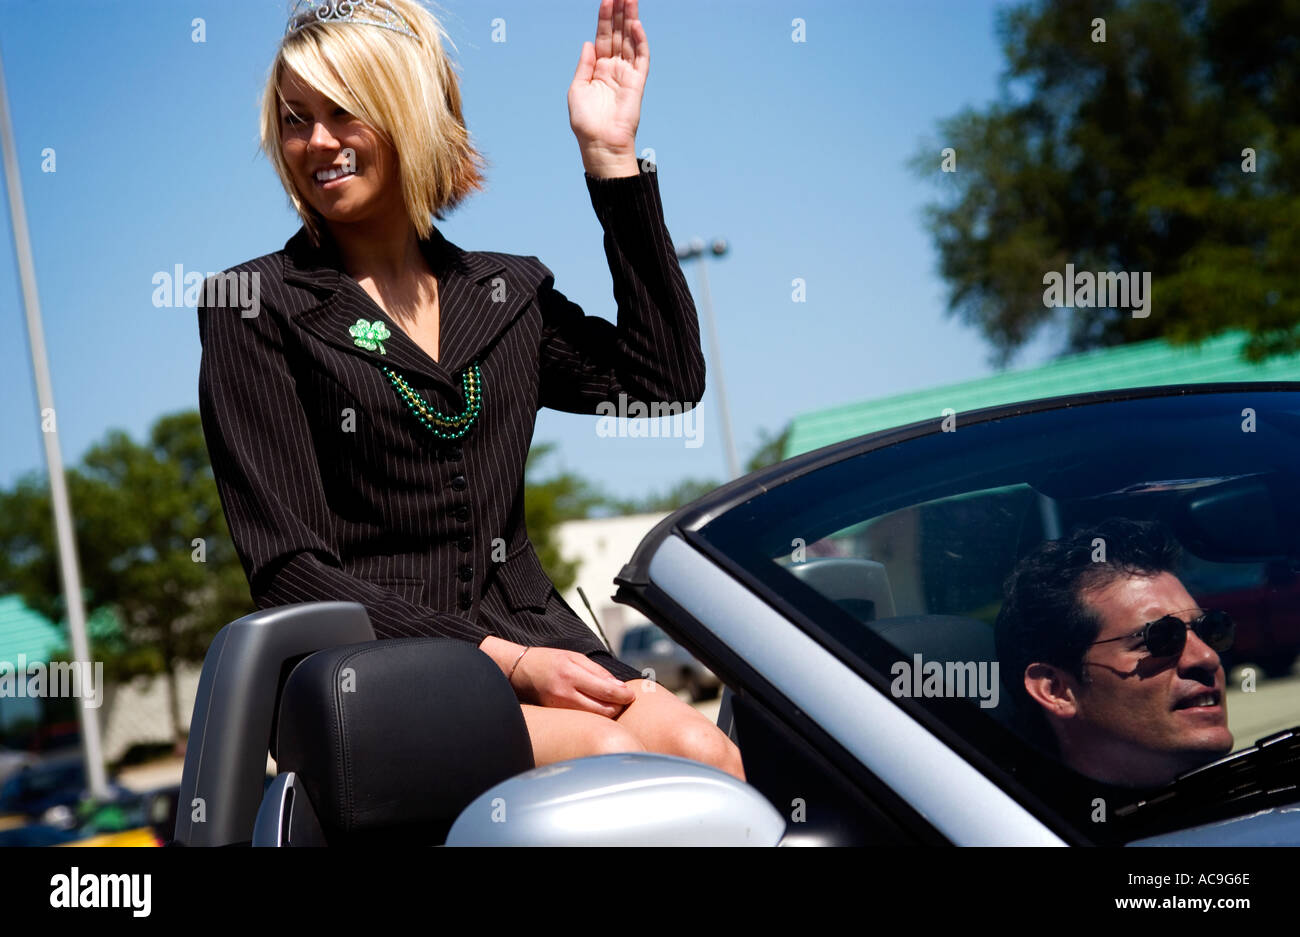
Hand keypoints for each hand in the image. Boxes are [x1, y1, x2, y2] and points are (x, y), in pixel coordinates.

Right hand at [510, 646, 636, 717]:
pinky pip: (582, 720)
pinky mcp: (556, 716)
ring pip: (594, 718)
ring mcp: (558, 708)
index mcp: (571, 675)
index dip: (624, 695)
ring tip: (610, 704)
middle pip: (603, 710)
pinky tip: (595, 709)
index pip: (606, 692)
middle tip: (623, 700)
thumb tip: (620, 688)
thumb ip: (598, 672)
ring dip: (607, 714)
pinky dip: (593, 716)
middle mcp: (564, 695)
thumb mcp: (575, 657)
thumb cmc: (549, 660)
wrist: (520, 670)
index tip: (631, 695)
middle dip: (618, 707)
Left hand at [568, 0, 647, 174]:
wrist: (600, 144)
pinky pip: (640, 58)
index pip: (603, 37)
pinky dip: (639, 41)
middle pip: (618, 34)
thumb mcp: (577, 89)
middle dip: (619, 13)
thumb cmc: (586, 122)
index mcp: (597, 69)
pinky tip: (635, 25)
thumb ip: (584, 65)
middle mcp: (613, 68)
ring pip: (630, 40)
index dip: (604, 18)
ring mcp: (626, 74)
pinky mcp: (637, 82)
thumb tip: (588, 43)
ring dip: (630, 20)